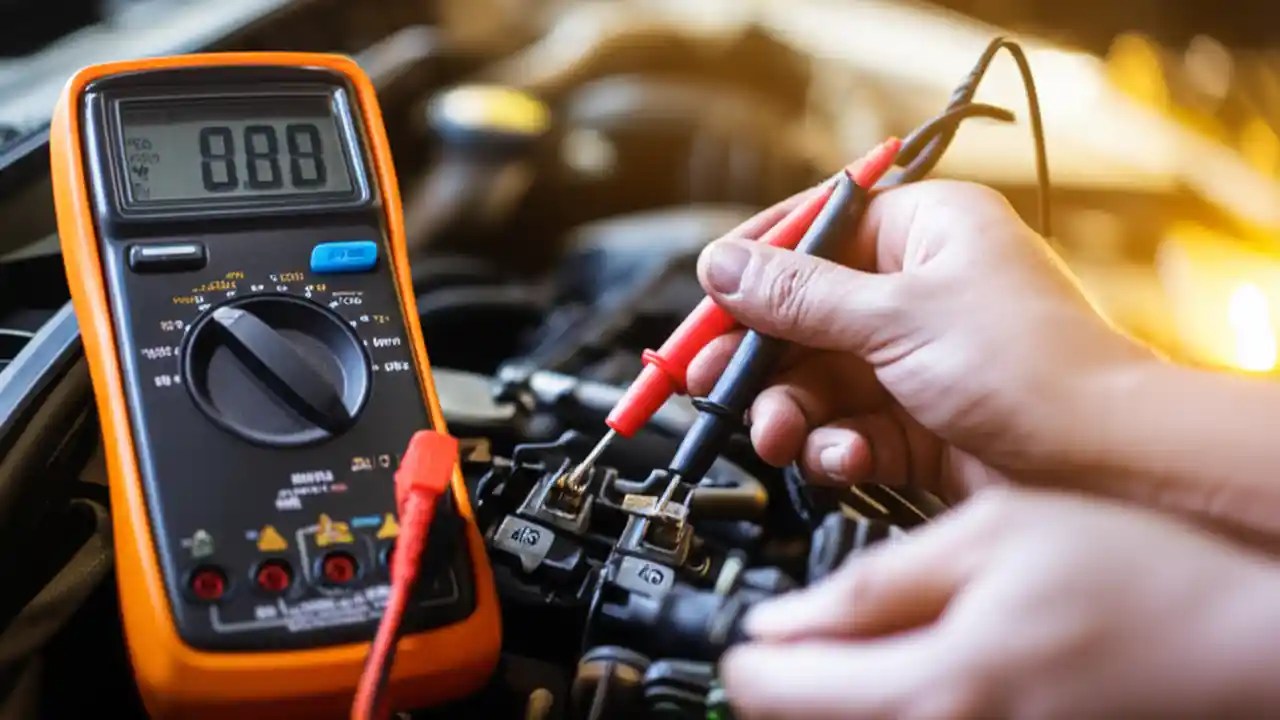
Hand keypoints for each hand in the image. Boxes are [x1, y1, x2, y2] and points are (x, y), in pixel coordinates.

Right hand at [686, 180, 1153, 498]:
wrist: (1106, 467)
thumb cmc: (1032, 369)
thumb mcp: (896, 317)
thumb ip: (799, 295)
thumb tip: (723, 264)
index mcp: (924, 232)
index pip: (813, 231)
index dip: (753, 267)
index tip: (706, 301)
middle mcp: (917, 290)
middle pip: (802, 316)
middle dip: (758, 357)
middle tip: (711, 382)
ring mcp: (916, 359)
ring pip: (818, 381)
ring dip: (790, 411)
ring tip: (778, 434)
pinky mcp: (917, 422)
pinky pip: (848, 428)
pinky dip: (836, 447)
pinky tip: (845, 458)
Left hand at [721, 487, 1279, 718]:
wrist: (1242, 637)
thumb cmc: (1141, 574)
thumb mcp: (992, 536)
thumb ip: (878, 583)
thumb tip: (785, 620)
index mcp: (932, 684)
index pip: (773, 693)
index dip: (743, 654)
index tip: (742, 625)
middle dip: (780, 681)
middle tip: (791, 631)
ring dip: (832, 693)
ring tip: (853, 639)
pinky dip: (887, 702)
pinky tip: (911, 663)